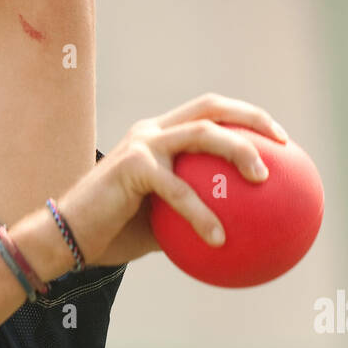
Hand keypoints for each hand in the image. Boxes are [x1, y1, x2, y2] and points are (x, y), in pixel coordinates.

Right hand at [60, 94, 288, 267]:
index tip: (277, 141)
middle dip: (252, 118)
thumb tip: (233, 235)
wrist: (63, 239)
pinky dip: (202, 214)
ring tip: (263, 178)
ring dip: (239, 150)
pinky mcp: (132, 167)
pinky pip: (179, 189)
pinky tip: (220, 239)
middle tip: (283, 143)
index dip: (245, 119)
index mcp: (157, 138)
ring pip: (203, 133)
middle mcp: (151, 132)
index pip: (208, 113)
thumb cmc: (108, 236)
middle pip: (211, 107)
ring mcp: (141, 145)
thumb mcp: (158, 226)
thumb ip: (190, 218)